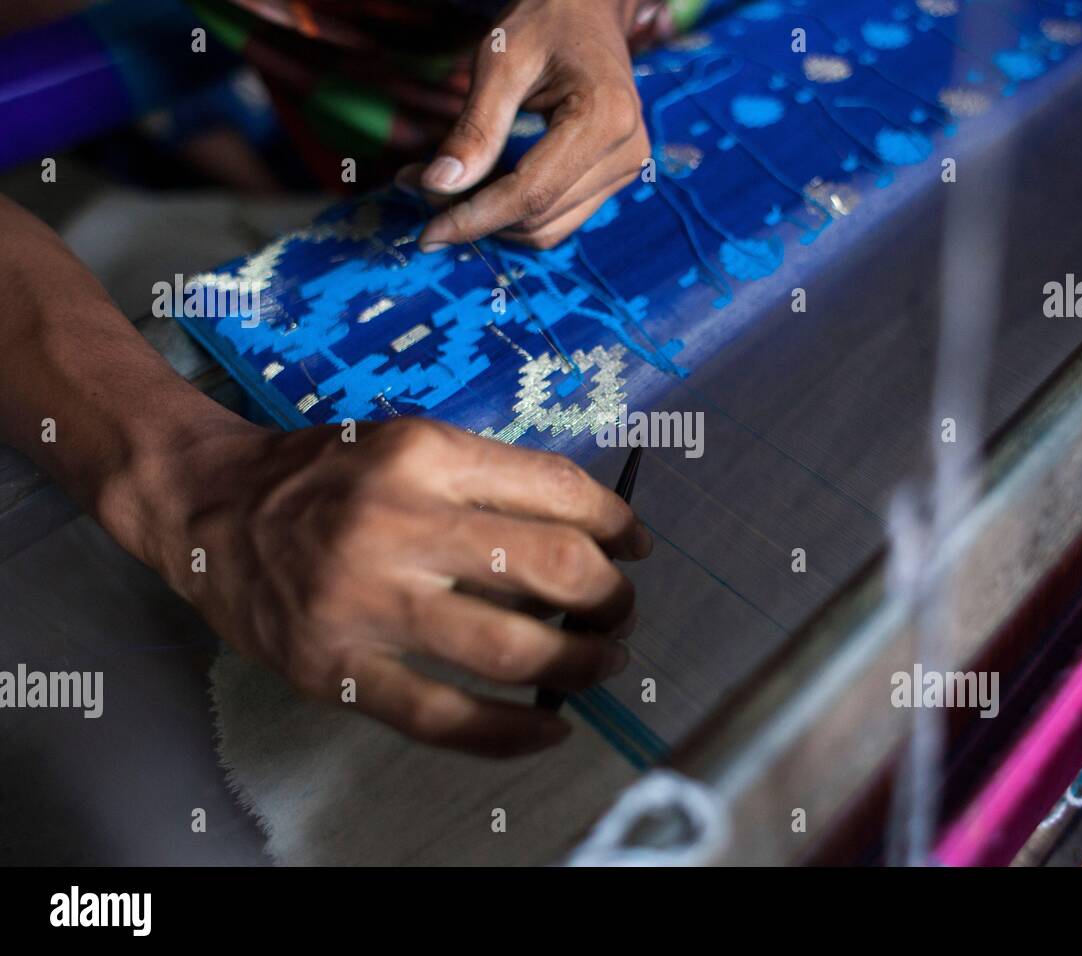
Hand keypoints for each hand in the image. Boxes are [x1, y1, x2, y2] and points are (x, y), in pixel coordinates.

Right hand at [166, 417, 651, 756]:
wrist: (209, 505)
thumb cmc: (323, 475)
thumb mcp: (408, 443)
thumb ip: (489, 482)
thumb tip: (590, 534)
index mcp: (425, 454)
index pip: (559, 490)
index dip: (617, 525)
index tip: (632, 547)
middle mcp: (398, 522)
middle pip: (553, 567)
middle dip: (612, 598)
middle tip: (619, 609)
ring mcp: (364, 601)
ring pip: (513, 648)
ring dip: (581, 663)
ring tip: (599, 662)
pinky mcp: (336, 669)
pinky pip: (446, 717)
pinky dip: (512, 732)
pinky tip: (549, 728)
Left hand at [413, 0, 648, 249]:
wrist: (589, 10)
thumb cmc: (545, 21)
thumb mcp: (500, 61)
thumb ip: (474, 128)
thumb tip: (437, 187)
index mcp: (605, 118)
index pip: (531, 194)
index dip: (474, 219)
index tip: (425, 234)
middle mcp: (626, 154)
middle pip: (536, 217)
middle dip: (472, 215)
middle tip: (418, 184)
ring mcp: (626, 171)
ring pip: (546, 229)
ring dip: (491, 221)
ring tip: (446, 187)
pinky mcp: (615, 179)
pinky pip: (557, 218)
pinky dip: (513, 214)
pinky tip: (481, 188)